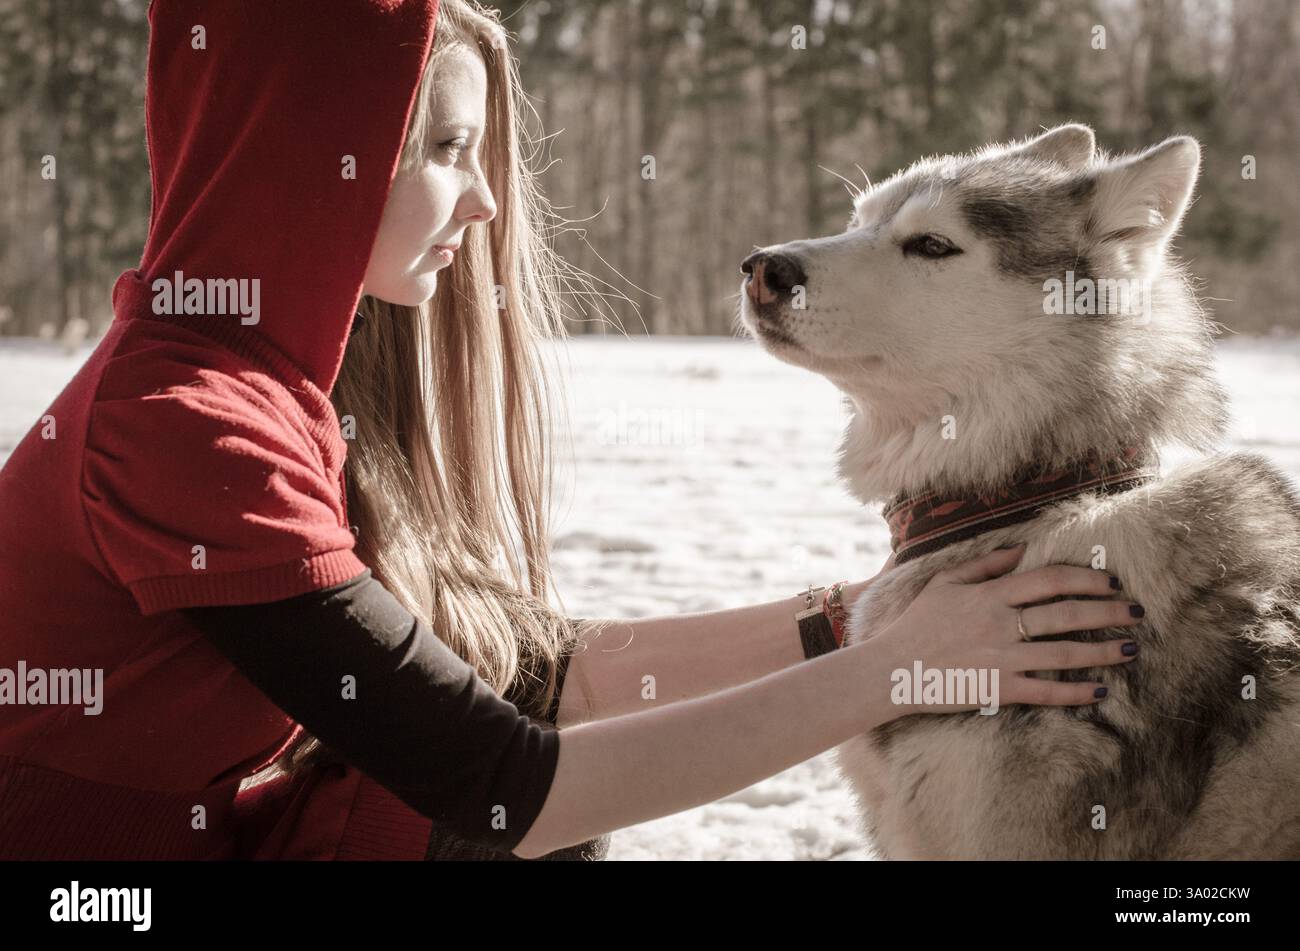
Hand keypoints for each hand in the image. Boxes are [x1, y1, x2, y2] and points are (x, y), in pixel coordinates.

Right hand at [870, 543, 1141, 713]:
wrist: (891, 669)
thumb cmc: (915, 623)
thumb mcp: (944, 583)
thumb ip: (983, 565)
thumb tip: (1019, 549)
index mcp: (990, 595)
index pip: (1048, 580)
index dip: (1085, 579)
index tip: (1111, 583)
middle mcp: (1000, 623)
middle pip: (1066, 613)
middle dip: (1108, 612)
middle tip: (1138, 613)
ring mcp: (1001, 657)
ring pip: (1064, 652)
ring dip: (1102, 651)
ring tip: (1130, 649)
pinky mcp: (998, 689)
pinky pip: (1046, 691)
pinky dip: (1076, 692)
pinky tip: (1100, 691)